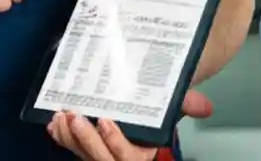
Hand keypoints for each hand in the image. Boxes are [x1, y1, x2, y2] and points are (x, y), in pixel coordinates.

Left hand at [47, 90, 214, 159]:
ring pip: (84, 156)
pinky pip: (73, 150)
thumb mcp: (171, 111)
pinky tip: (55, 125)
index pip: (127, 156)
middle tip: (74, 115)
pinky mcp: (87, 151)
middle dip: (85, 140)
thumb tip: (205, 106)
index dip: (114, 141)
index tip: (105, 120)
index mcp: (142, 154)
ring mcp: (102, 157)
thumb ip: (185, 105)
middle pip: (100, 159)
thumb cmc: (154, 116)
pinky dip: (63, 139)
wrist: (141, 120)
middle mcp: (121, 160)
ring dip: (70, 138)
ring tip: (62, 117)